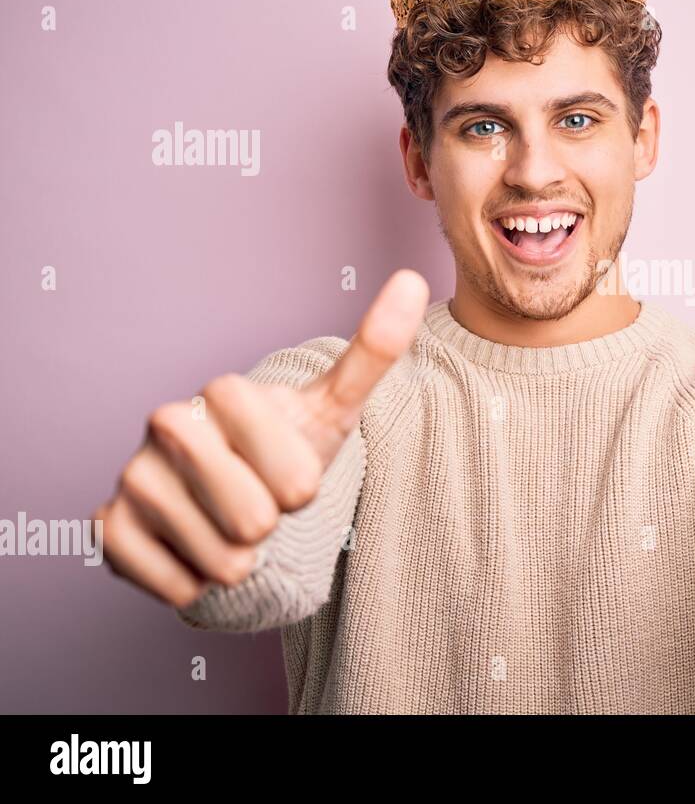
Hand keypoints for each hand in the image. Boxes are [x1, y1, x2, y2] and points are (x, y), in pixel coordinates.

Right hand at [95, 269, 429, 607]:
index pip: (295, 480)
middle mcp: (167, 424)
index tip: (294, 473)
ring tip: (229, 524)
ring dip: (238, 559)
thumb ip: (374, 350)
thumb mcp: (334, 406)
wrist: (231, 489)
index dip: (303, 489)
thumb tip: (412, 280)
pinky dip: (198, 582)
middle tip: (259, 501)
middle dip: (270, 525)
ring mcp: (131, 474)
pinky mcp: (108, 526)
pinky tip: (195, 547)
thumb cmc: (286, 445)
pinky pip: (177, 587)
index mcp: (225, 391)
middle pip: (254, 520)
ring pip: (221, 560)